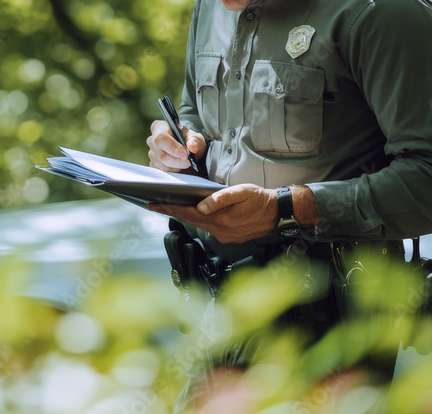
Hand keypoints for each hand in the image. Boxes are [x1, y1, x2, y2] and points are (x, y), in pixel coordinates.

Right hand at [147, 120, 205, 172]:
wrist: (188, 149)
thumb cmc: (189, 141)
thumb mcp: (196, 137)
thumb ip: (195, 141)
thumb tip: (192, 147)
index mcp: (160, 128)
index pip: (161, 138)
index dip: (173, 148)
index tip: (185, 154)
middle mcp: (152, 140)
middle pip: (162, 155)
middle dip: (178, 161)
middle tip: (189, 161)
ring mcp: (151, 153)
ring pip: (163, 166)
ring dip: (177, 167)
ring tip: (184, 161)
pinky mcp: (153, 164)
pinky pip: (162, 172)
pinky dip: (173, 171)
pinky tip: (178, 165)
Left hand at [149, 184, 278, 243]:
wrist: (278, 214)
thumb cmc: (260, 200)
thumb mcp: (242, 192)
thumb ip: (221, 198)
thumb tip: (202, 206)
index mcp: (221, 219)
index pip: (189, 214)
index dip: (170, 209)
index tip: (154, 205)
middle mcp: (220, 231)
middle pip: (190, 221)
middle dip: (172, 212)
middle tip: (155, 205)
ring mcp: (224, 236)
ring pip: (198, 226)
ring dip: (185, 217)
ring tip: (170, 207)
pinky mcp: (228, 238)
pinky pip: (208, 229)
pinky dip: (198, 221)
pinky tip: (194, 214)